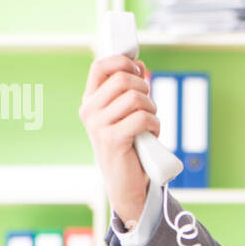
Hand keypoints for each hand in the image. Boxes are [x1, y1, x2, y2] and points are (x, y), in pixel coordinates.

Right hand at [79, 55, 160, 224]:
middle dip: (144, 88)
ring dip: (151, 108)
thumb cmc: (129, 145)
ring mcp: (98, 126)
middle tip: (148, 104)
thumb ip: (128, 89)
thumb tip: (139, 64)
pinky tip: (151, 134)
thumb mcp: (125, 113)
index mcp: (90, 101)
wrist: (126, 183)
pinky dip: (154, 124)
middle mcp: (89, 111)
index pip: (100, 66)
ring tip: (150, 121)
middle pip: (122, 79)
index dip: (123, 62)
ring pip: (135, 98)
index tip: (138, 71)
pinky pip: (142, 118)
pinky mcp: (113, 139)